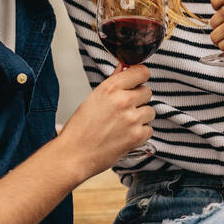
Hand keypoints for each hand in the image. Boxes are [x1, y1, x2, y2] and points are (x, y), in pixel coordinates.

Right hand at [56, 64, 154, 178]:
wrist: (73, 155)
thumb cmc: (79, 129)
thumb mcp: (93, 98)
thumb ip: (113, 82)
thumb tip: (124, 67)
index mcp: (110, 88)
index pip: (142, 72)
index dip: (140, 78)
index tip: (136, 83)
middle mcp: (123, 101)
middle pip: (147, 92)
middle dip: (139, 100)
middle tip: (124, 110)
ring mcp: (132, 119)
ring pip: (150, 111)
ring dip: (141, 117)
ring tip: (123, 125)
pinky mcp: (137, 136)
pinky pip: (149, 129)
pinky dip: (140, 133)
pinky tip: (125, 136)